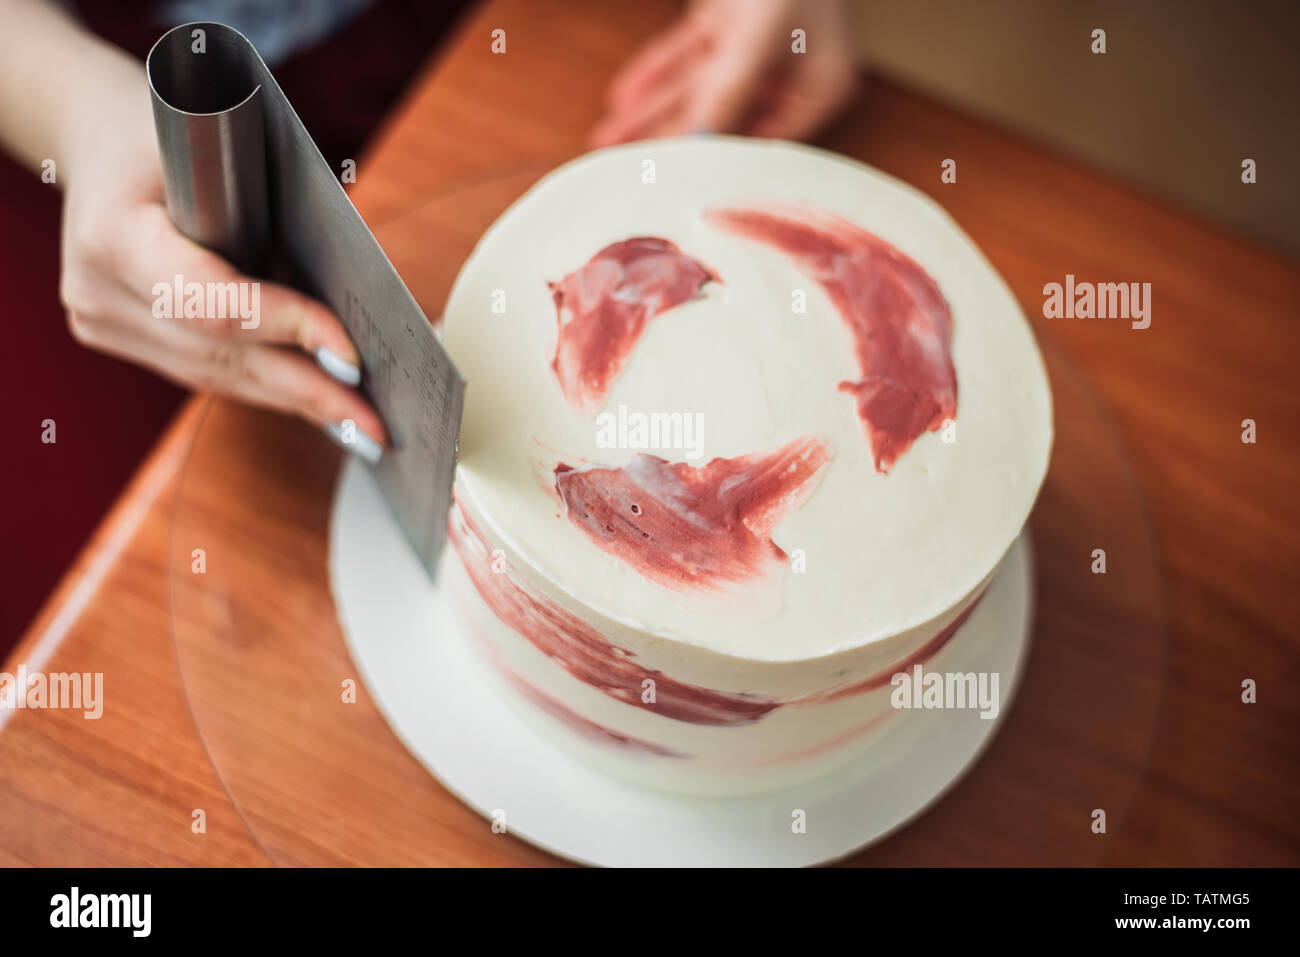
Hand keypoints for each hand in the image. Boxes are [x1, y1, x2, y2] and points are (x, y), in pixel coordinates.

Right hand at [56, 57, 385, 458]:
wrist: (103, 143)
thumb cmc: (181, 138)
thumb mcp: (227, 155)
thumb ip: (276, 226)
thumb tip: (355, 303)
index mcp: (114, 235)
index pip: (211, 301)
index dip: (286, 328)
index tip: (352, 354)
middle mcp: (97, 291)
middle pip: (221, 355)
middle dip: (308, 390)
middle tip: (374, 424)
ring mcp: (101, 323)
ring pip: (217, 376)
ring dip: (294, 399)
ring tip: (358, 423)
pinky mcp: (118, 340)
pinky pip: (205, 373)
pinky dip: (266, 386)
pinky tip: (316, 403)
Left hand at [590, 0, 858, 145]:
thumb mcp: (758, 41)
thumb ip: (729, 96)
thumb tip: (698, 144)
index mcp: (819, 90)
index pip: (757, 142)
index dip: (712, 159)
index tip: (671, 178)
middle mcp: (789, 75)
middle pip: (719, 119)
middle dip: (667, 139)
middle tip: (623, 165)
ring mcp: (757, 49)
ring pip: (696, 91)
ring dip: (650, 112)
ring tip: (608, 138)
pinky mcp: (729, 24)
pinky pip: (687, 58)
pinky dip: (656, 74)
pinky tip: (624, 99)